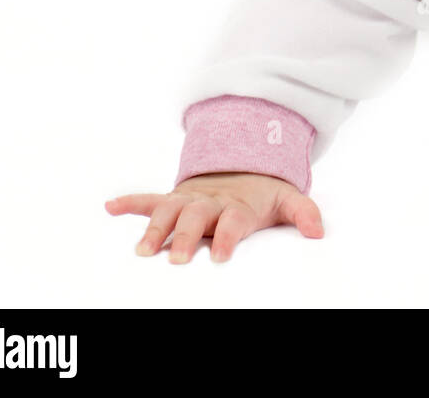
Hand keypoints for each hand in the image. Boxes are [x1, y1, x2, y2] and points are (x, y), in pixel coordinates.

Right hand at [105, 172, 323, 263]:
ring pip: (168, 211)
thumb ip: (304, 213)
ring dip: (154, 228)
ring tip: (142, 251)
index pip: (233, 221)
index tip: (220, 257)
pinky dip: (130, 201)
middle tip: (178, 260)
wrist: (243, 167)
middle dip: (186, 237)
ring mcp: (190, 199)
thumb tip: (318, 232)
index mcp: (238, 205)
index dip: (228, 237)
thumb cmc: (264, 195)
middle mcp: (211, 201)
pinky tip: (110, 207)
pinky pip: (150, 198)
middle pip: (196, 217)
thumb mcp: (288, 200)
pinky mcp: (174, 198)